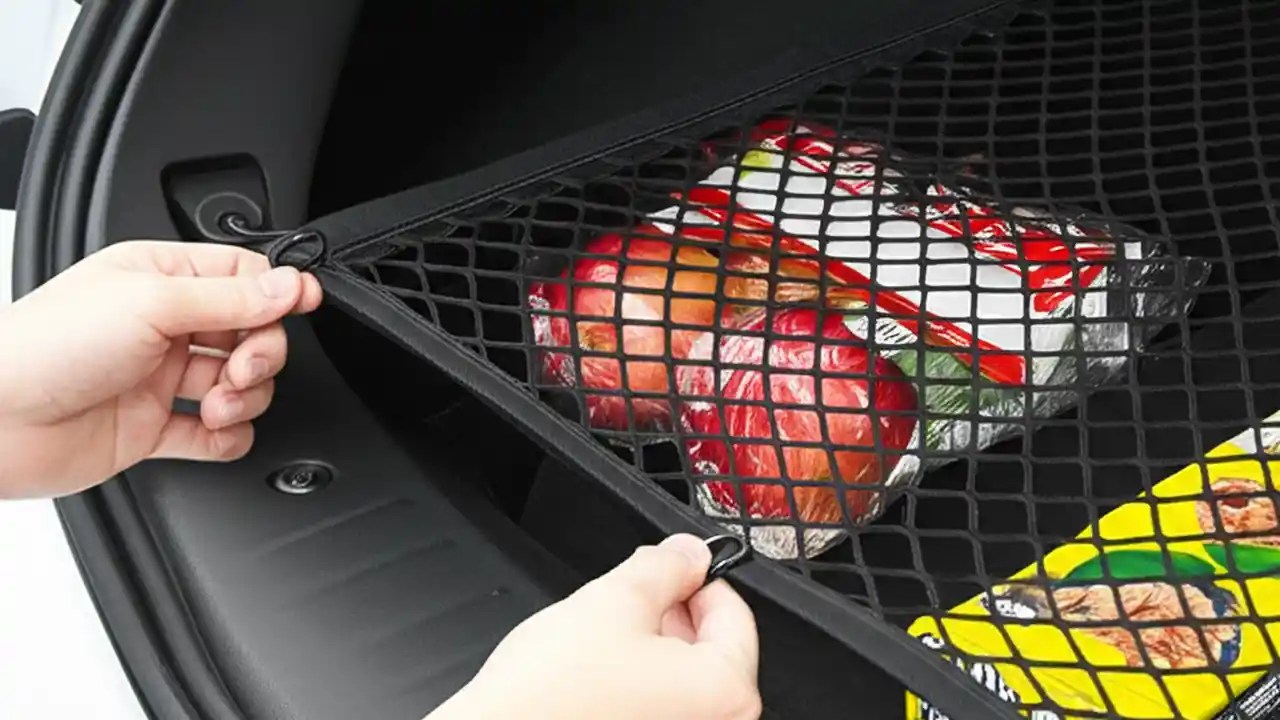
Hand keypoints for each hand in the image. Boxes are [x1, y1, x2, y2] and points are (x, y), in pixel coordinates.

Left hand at [0, 240, 321, 497]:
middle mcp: (162, 324)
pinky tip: (213, 432)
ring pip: (239, 385)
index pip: (243, 276)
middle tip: (244, 369)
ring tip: (215, 405)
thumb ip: (231, 298)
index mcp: (158, 277)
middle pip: (251, 334)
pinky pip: (214, 435)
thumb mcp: (151, 303)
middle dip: (262, 354)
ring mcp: (158, 377)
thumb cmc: (46, 348)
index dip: (277, 293)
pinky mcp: (152, 426)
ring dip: (243, 399)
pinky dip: (226, 438)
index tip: (303, 307)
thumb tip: (290, 284)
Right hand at [430, 534, 761, 719]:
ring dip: (654, 651)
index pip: (734, 613)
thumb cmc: (548, 697)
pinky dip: (639, 688)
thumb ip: (663, 566)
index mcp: (726, 692)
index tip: (672, 564)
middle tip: (633, 595)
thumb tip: (688, 554)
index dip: (698, 576)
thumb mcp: (613, 600)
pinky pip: (658, 709)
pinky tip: (597, 676)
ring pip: (682, 683)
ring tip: (604, 638)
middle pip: (711, 651)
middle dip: (673, 614)